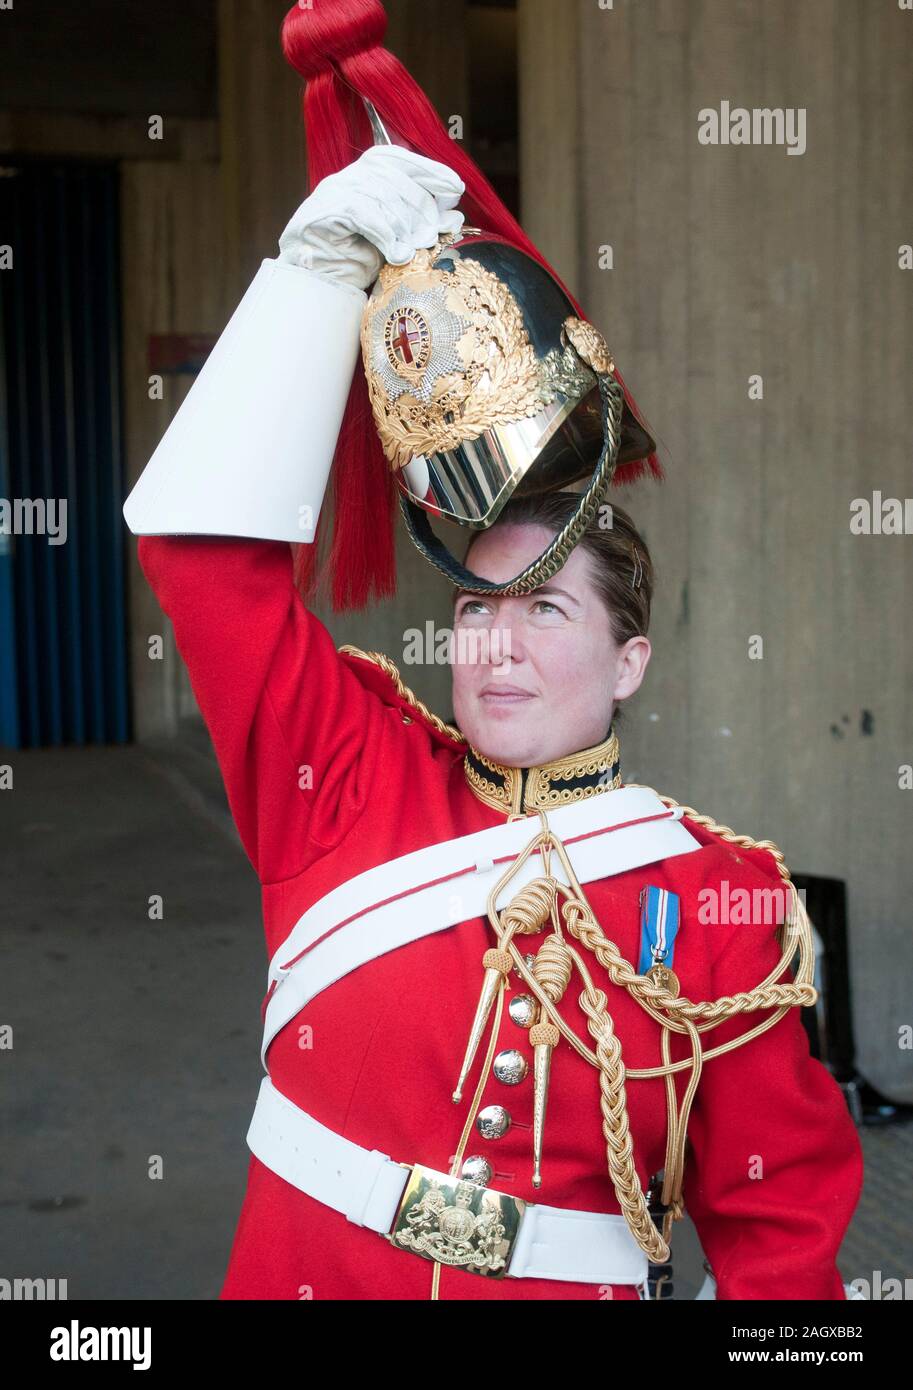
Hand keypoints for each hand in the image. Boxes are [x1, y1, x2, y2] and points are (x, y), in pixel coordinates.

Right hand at [277, 145, 465, 291]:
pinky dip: (384, 233)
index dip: (431, 172)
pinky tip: (396, 253)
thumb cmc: (358, 261)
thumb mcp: (398, 240)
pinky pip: (362, 213)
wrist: (320, 284)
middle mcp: (351, 176)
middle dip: (420, 208)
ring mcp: (334, 190)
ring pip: (380, 195)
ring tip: (415, 248)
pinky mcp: (324, 210)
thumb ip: (421, 225)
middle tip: (432, 235)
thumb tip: (455, 217)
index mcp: (369, 174)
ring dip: (403, 224)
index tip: (455, 190)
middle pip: (395, 178)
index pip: (403, 160)